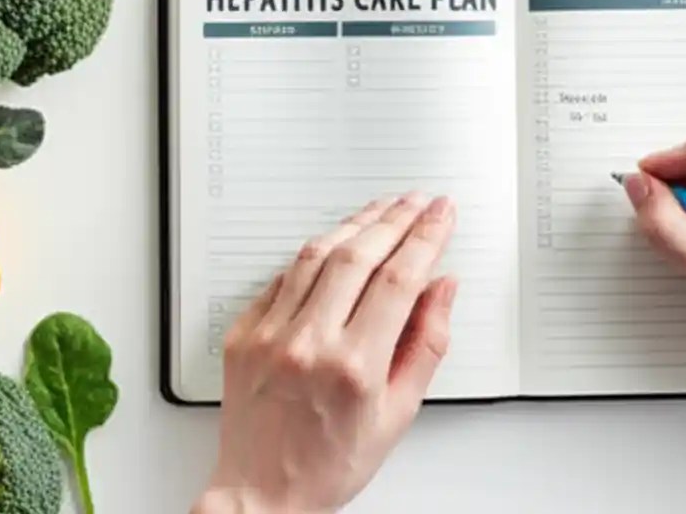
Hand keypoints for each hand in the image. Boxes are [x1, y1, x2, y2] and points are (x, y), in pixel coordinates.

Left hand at [191, 192, 457, 513]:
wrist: (262, 495)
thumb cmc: (330, 464)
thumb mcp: (399, 413)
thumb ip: (427, 344)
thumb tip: (442, 287)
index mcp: (355, 367)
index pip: (399, 278)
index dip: (426, 236)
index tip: (442, 214)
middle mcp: (309, 343)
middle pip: (359, 254)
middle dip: (396, 218)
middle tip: (419, 201)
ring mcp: (271, 335)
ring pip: (317, 254)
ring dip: (355, 223)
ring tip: (383, 208)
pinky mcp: (243, 333)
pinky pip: (282, 277)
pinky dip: (314, 253)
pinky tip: (336, 241)